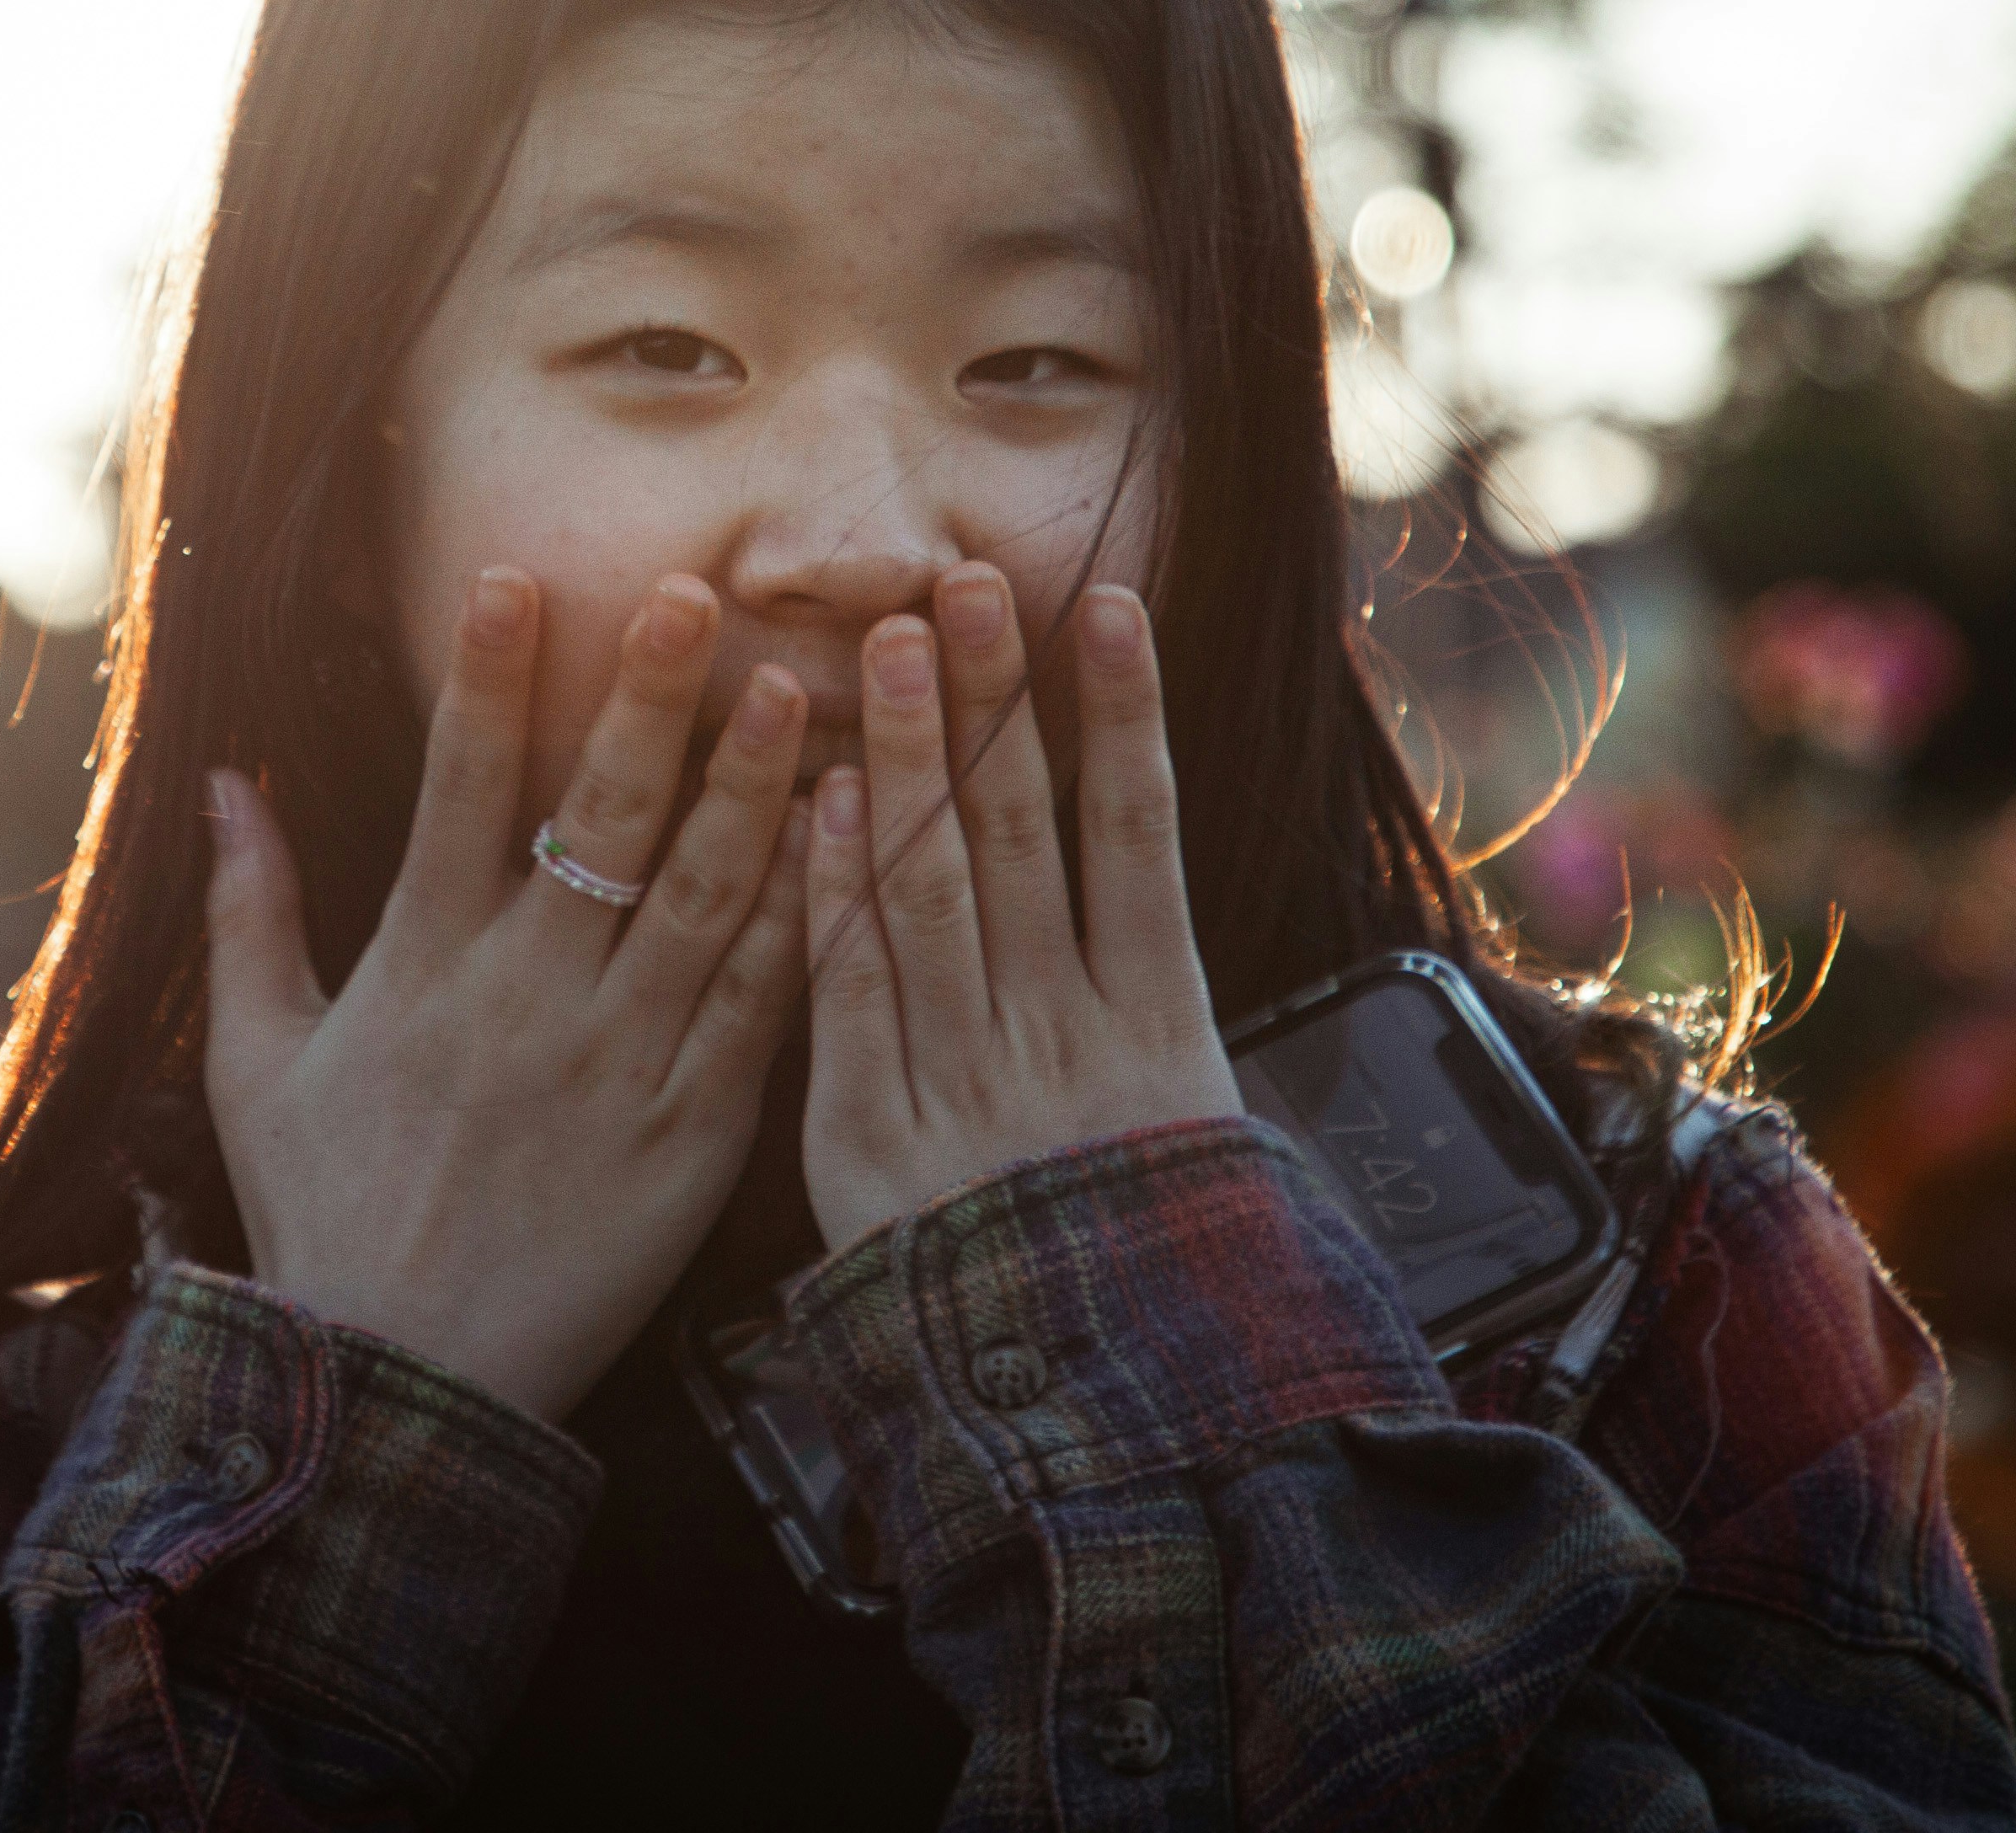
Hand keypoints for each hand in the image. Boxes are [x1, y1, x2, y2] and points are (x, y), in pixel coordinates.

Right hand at [203, 567, 809, 1419]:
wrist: (406, 1393)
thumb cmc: (324, 1212)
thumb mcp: (259, 1060)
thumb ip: (249, 911)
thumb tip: (224, 780)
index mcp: (422, 965)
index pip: (459, 788)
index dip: (491, 679)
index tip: (522, 578)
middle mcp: (526, 997)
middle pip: (605, 819)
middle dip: (649, 697)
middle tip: (700, 592)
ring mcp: (618, 1063)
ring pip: (704, 897)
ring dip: (752, 784)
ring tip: (796, 685)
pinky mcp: (694, 1131)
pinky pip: (760, 1004)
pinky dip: (805, 917)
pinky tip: (844, 837)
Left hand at [801, 567, 1242, 1254]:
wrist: (1108, 1433)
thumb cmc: (1161, 1271)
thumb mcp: (1198, 1127)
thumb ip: (1156, 999)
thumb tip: (1140, 863)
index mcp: (1160, 1026)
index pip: (1140, 832)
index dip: (1124, 711)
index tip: (1104, 602)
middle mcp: (1063, 1036)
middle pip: (1026, 835)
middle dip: (995, 703)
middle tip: (963, 582)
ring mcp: (968, 1085)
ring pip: (936, 890)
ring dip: (908, 759)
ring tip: (890, 642)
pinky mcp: (877, 1142)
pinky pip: (853, 997)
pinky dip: (835, 897)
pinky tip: (817, 801)